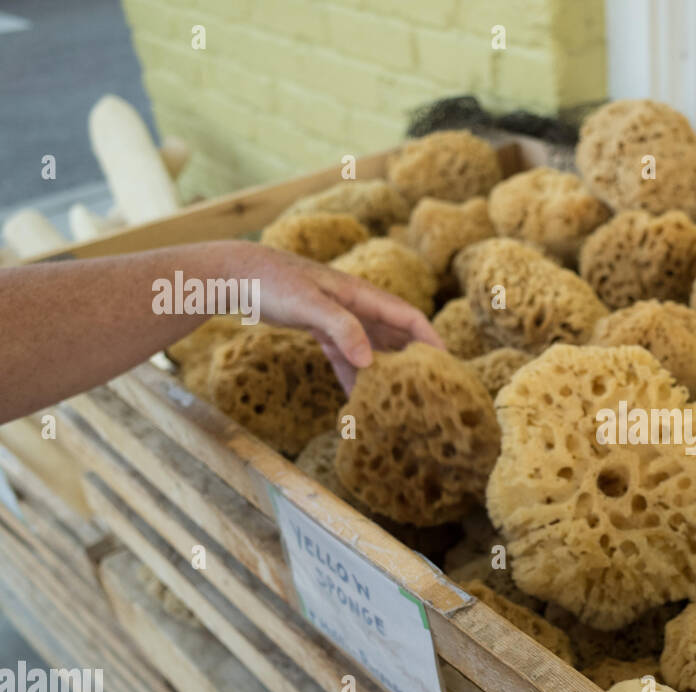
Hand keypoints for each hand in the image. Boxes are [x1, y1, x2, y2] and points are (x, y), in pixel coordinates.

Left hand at [228, 241, 443, 391]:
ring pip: (371, 349)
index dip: (430, 338)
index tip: (446, 363)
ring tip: (394, 400)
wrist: (237, 275)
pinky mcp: (321, 330)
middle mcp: (356, 307)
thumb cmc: (273, 281)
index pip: (408, 317)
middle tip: (427, 388)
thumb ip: (342, 328)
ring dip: (382, 372)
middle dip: (412, 359)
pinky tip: (356, 399)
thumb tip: (370, 361)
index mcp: (362, 295)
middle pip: (394, 336)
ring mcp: (339, 319)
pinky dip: (353, 376)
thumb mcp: (309, 303)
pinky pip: (346, 357)